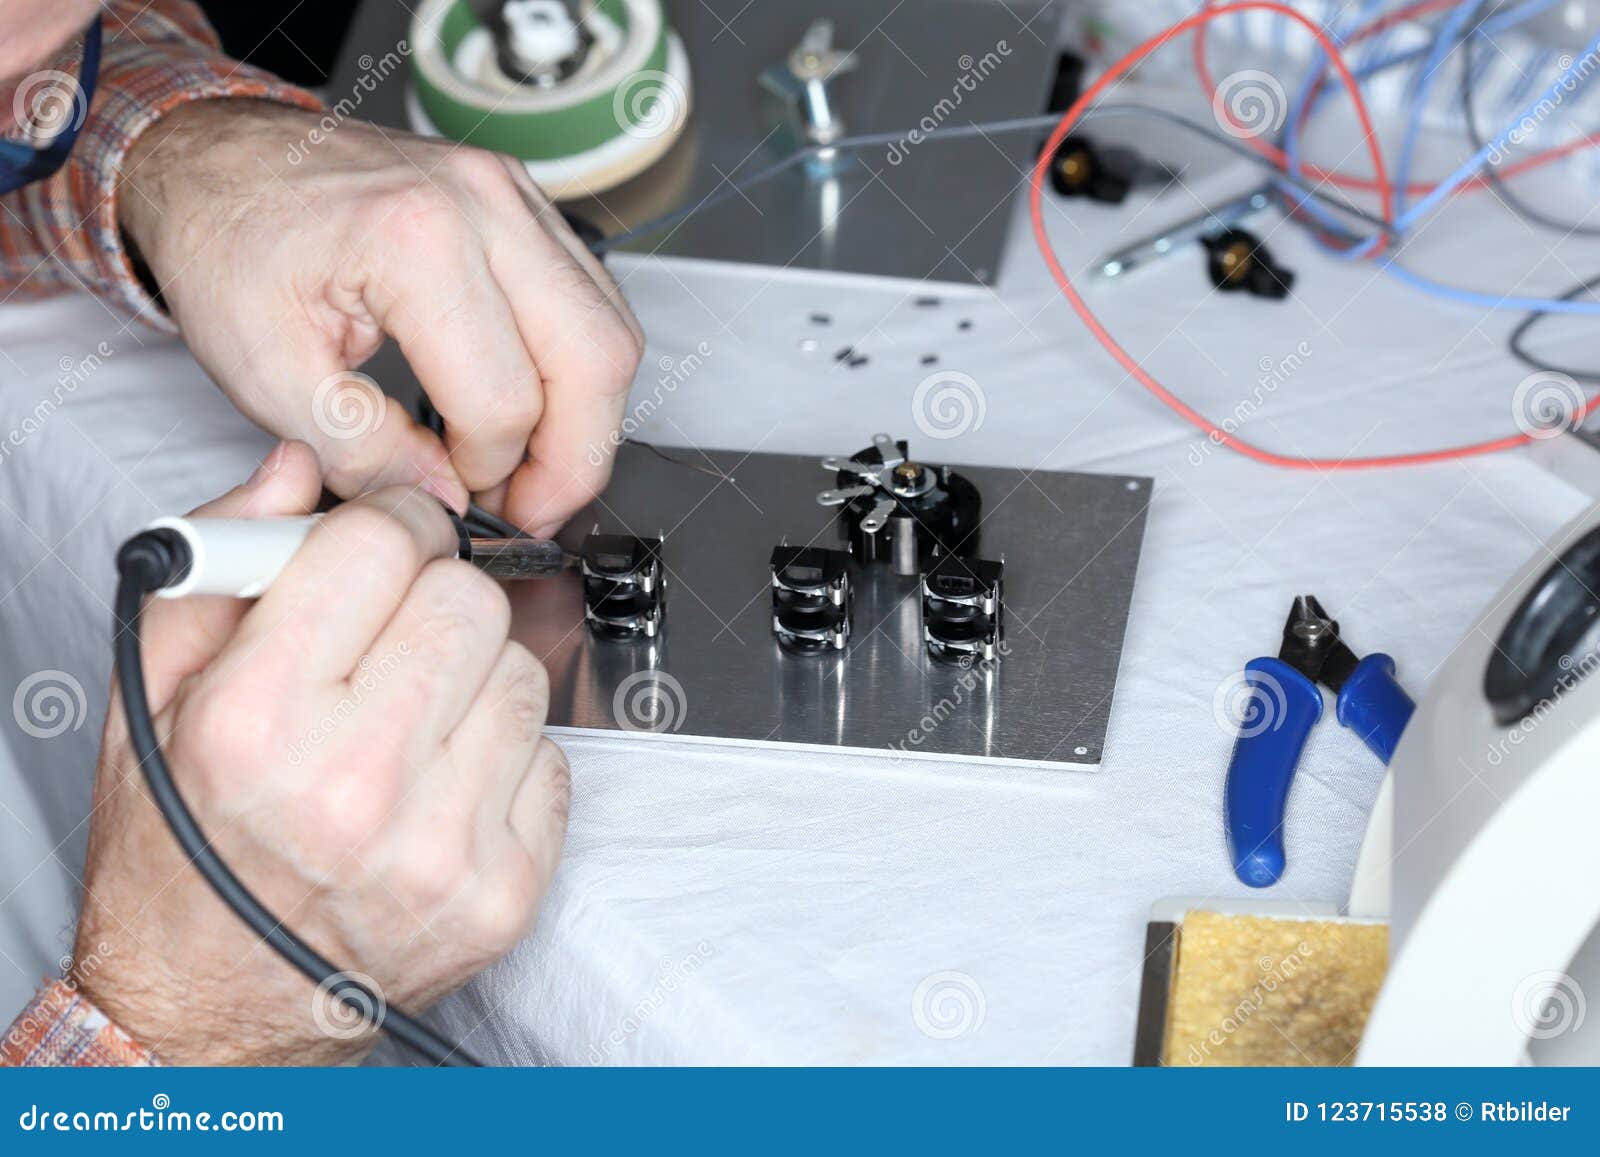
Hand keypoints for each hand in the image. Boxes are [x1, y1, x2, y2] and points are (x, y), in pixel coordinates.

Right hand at [75, 442, 569, 1063]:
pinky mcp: (504, 892)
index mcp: (257, 722)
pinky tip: (443, 785)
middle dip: (436, 596)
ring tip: (412, 724)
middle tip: (395, 638)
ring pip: (525, 672)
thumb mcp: (153, 695)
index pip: (382, 545)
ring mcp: (443, 847)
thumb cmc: (180, 851)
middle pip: (470, 600)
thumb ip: (221, 564)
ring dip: (476, 677)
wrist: (212, 1006)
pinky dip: (507, 756)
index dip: (388, 525)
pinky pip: (554, 758)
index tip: (385, 543)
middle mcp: (355, 787)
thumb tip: (298, 472)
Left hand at [117, 100, 643, 535]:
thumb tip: (443, 498)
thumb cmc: (227, 242)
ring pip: (613, 333)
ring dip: (586, 419)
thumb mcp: (261, 370)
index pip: (503, 400)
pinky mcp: (524, 206)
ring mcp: (513, 198)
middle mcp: (483, 205)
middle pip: (595, 361)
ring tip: (529, 464)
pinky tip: (530, 404)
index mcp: (414, 239)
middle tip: (529, 508)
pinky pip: (595, 303)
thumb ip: (358, 449)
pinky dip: (577, 371)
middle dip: (572, 460)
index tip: (450, 494)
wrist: (220, 160)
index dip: (485, 472)